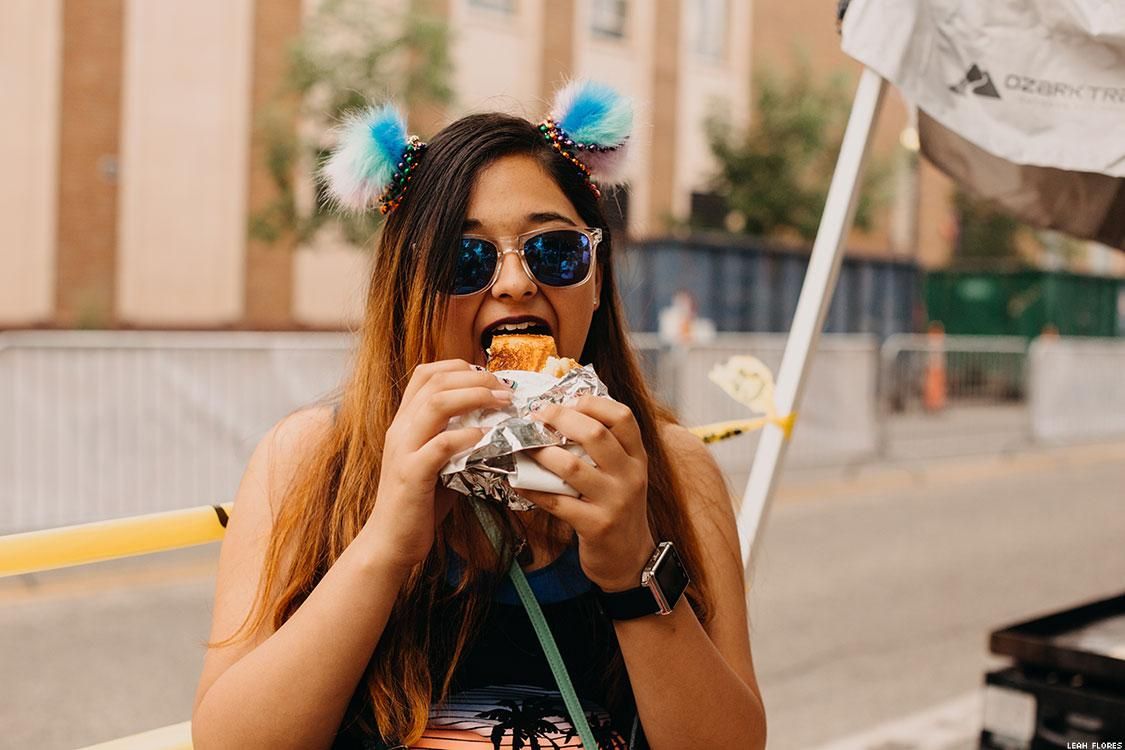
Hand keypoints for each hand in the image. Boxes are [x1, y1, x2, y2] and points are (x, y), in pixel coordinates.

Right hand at [362, 359, 511, 571]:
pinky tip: (487, 437)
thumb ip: (453, 438)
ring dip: (475, 397)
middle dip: (475, 378)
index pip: (425, 374)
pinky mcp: (411, 474)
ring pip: (436, 404)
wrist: (390, 541)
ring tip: (502, 403)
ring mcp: (404, 449)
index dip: (458, 367)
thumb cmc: (419, 502)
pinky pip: (441, 444)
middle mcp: (400, 429)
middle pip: (435, 382)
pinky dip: (467, 436)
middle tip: (505, 389)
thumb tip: (491, 422)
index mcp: (404, 422)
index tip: (488, 377)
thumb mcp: (435, 461)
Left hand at [519, 396, 656, 591]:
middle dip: (560, 418)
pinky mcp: (596, 525)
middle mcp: (630, 476)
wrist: (630, 560)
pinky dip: (533, 489)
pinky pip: (557, 501)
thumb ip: (605, 449)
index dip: (593, 402)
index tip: (567, 401)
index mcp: (637, 457)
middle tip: (536, 417)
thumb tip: (563, 416)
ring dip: (541, 453)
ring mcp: (615, 501)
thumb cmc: (617, 509)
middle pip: (596, 433)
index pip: (623, 416)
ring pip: (571, 466)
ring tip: (522, 446)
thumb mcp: (623, 476)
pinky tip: (518, 481)